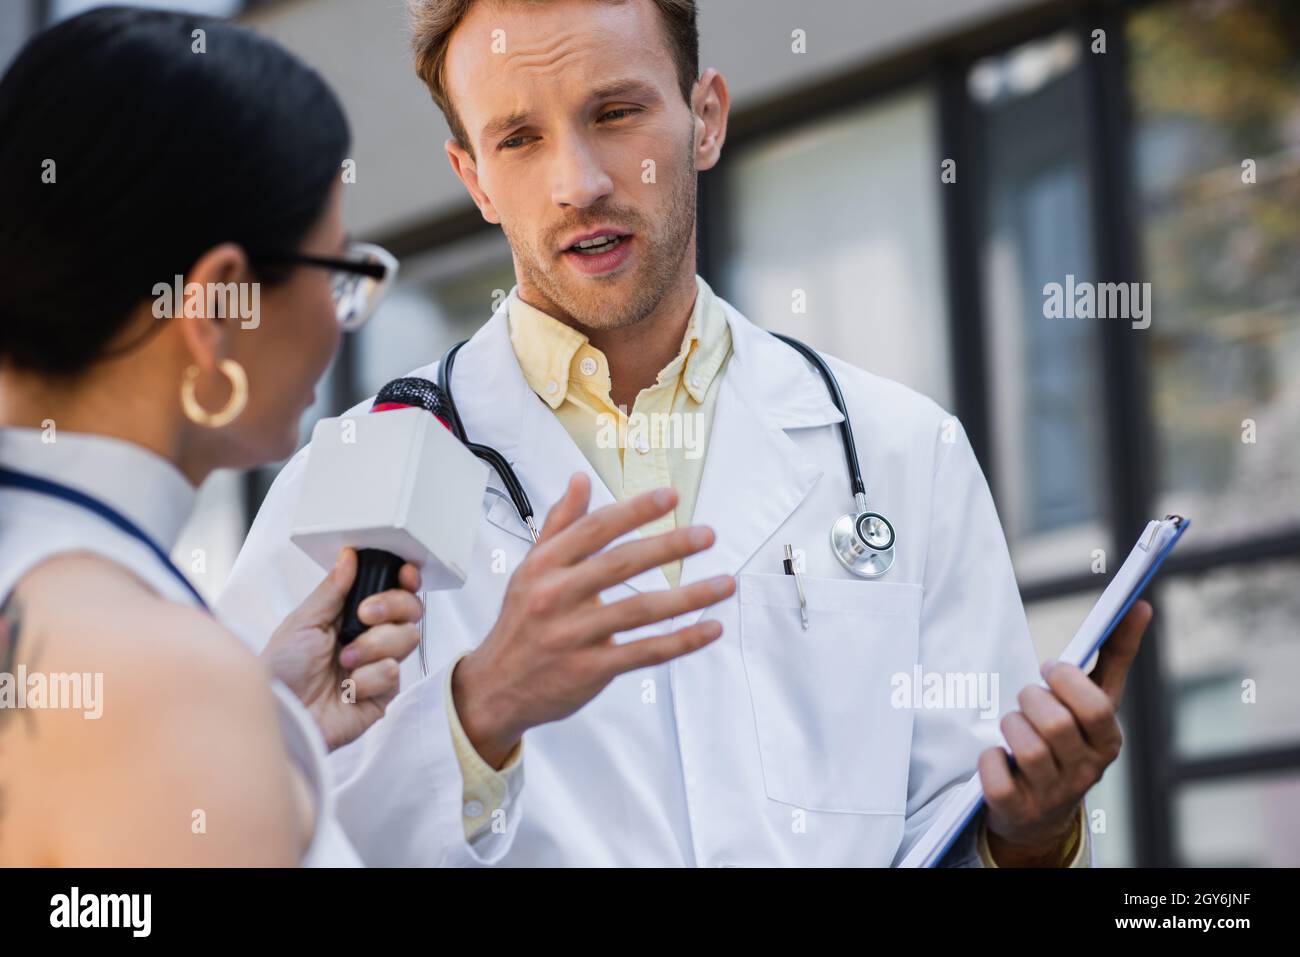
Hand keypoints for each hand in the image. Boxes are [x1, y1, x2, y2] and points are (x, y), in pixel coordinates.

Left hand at [262, 548, 422, 751]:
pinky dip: (367, 678)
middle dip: (391, 607)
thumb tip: (349, 557)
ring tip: (344, 662)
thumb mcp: (303, 622)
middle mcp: (371, 637)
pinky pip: (393, 673)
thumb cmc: (283, 670)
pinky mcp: (384, 694)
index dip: (405, 580)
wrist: (283, 714)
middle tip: (364, 616)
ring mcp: (379, 665)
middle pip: (411, 610)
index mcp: (351, 616)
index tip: (405, 574)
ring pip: (407, 639)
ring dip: (372, 646)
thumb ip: (332, 590)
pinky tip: (347, 688)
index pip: (392, 591)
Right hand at [453, 473, 734, 767]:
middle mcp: (556, 597)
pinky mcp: (590, 669)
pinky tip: (710, 629)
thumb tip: (580, 480)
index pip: (595, 529)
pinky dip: (681, 641)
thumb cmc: (521, 622)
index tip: (671, 497)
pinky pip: (644, 652)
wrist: (495, 688)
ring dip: (689, 596)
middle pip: (621, 564)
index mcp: (544, 566)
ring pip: (640, 610)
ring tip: (725, 583)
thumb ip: (559, 524)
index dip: (635, 511)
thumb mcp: (530, 568)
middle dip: (669, 546)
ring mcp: (573, 635)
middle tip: (707, 535)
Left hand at [981, 600, 1152, 865]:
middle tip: (1029, 698)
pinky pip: (995, 778)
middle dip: (1032, 699)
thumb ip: (1116, 655)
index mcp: (1108, 743)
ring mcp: (1050, 795)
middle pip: (1055, 724)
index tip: (1050, 668)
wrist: (1038, 812)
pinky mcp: (1015, 810)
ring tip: (1015, 727)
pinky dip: (989, 760)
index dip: (1066, 681)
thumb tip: (1140, 605)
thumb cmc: (1068, 739)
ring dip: (1010, 725)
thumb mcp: (1095, 702)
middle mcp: (1085, 773)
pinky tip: (998, 757)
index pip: (1094, 708)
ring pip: (1025, 748)